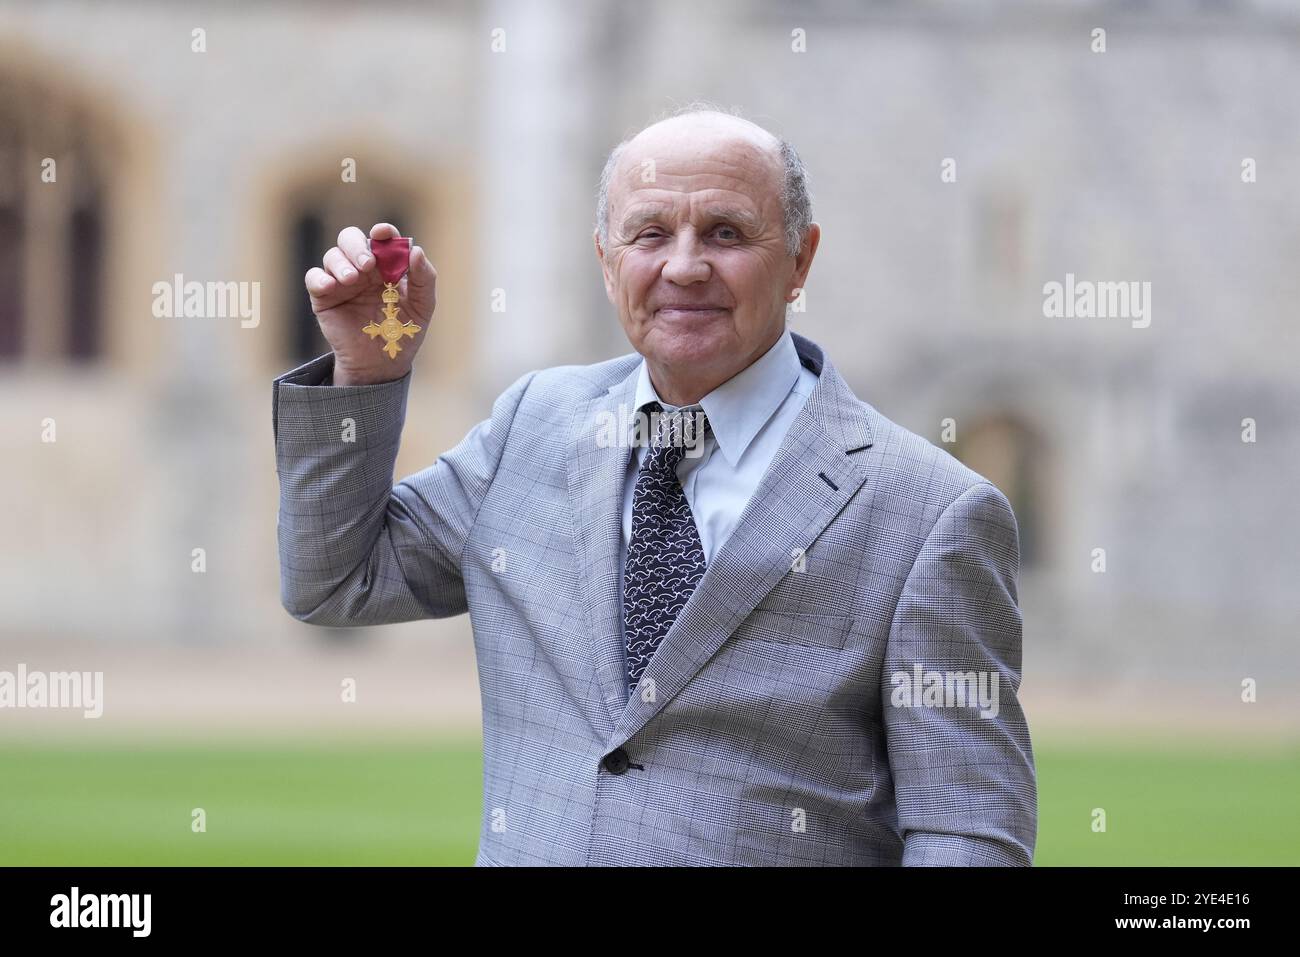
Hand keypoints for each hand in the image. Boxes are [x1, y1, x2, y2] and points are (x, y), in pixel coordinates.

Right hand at [304, 222, 436, 384]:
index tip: (383, 233)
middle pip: (351, 239)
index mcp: (387, 265)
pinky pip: (314, 278)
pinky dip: (319, 278)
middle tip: (367, 263)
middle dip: (357, 246)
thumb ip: (424, 279)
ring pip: (332, 255)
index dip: (383, 232)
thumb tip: (416, 250)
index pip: (382, 240)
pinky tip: (330, 286)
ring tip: (352, 279)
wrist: (381, 364)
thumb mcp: (422, 306)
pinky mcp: (324, 297)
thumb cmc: (403, 333)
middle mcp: (362, 268)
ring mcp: (341, 281)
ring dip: (341, 262)